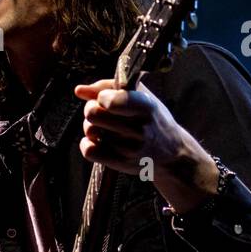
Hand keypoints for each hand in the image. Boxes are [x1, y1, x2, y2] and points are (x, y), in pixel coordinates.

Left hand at [74, 77, 219, 214]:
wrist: (171, 155)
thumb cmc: (152, 119)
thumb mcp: (141, 96)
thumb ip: (109, 87)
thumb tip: (79, 90)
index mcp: (146, 107)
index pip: (111, 101)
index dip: (101, 96)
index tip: (106, 98)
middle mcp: (139, 130)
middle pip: (93, 113)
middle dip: (91, 108)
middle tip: (101, 111)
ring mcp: (129, 149)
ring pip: (90, 130)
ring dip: (90, 126)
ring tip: (103, 126)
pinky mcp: (120, 163)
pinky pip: (88, 150)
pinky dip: (87, 143)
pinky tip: (97, 140)